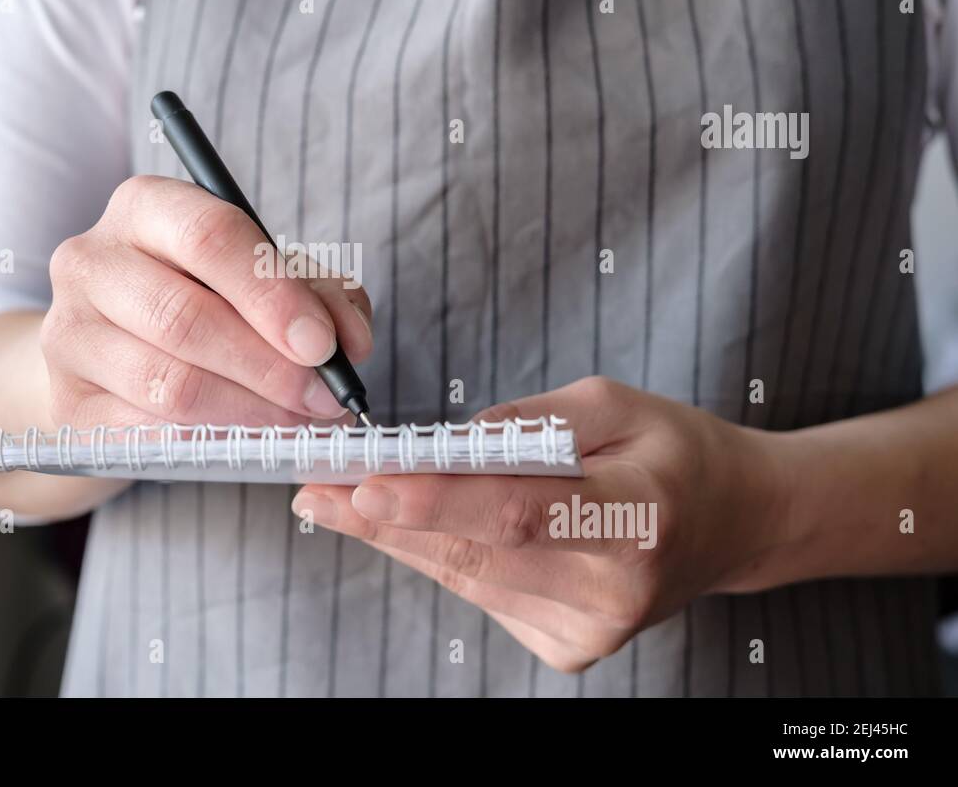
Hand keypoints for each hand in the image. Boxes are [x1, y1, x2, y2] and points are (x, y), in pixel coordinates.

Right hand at [42, 175, 372, 428]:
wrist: (115, 349)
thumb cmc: (204, 297)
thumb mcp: (265, 277)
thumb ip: (319, 295)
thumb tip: (349, 343)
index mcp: (144, 207)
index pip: (209, 236)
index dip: (273, 294)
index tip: (323, 345)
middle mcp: (91, 261)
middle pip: (185, 317)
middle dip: (269, 366)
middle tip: (323, 398)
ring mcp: (69, 334)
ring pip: (168, 384)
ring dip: (249, 412)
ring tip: (296, 421)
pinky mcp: (68, 404)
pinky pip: (149, 433)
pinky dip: (213, 441)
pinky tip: (250, 440)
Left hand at [291, 376, 793, 672]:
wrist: (734, 523)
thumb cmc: (674, 452)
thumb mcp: (614, 403)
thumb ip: (527, 424)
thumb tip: (441, 447)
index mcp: (637, 519)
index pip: (520, 514)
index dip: (438, 501)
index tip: (364, 484)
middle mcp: (613, 592)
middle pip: (476, 553)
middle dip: (385, 518)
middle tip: (315, 486)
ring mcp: (588, 631)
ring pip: (466, 576)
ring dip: (395, 536)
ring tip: (333, 499)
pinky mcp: (566, 646)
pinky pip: (481, 592)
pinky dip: (437, 552)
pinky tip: (400, 522)